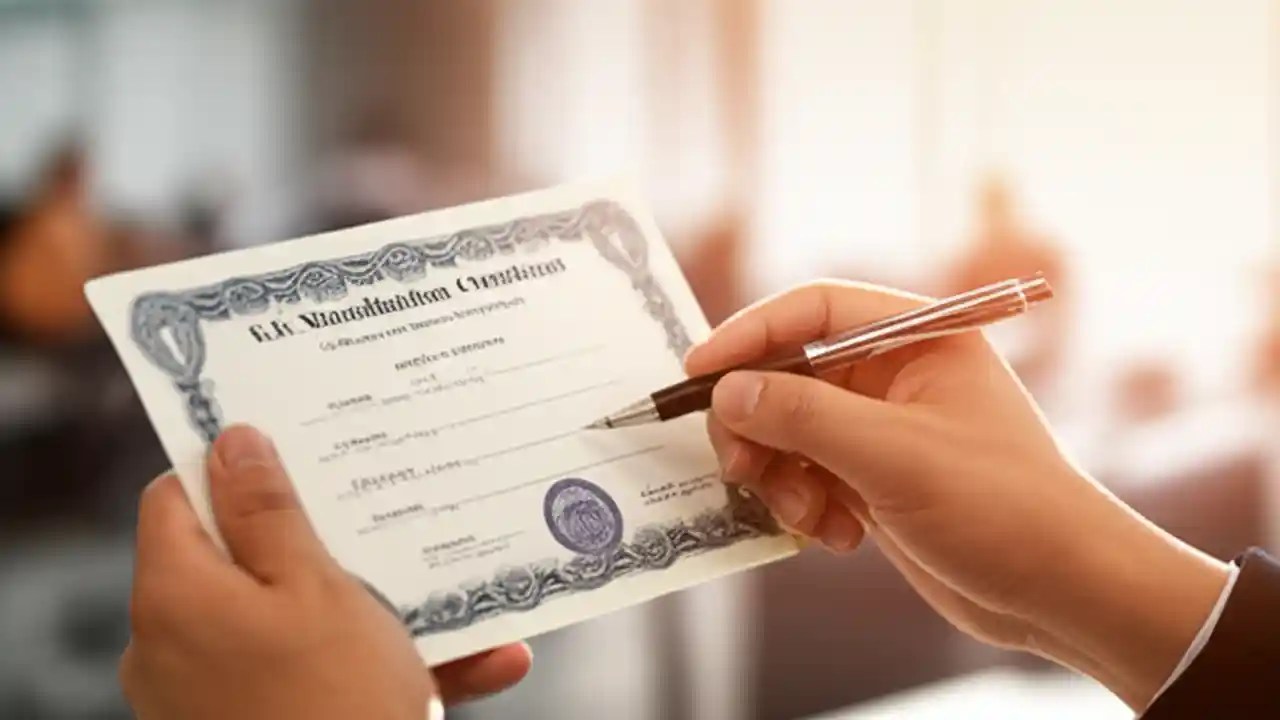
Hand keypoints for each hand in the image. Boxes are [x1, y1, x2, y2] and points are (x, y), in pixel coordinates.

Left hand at [120, 425, 530, 719]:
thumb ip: (268, 512)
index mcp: (176, 596)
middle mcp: (177, 644)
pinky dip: (387, 664)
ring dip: (379, 608)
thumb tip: (232, 443)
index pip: (176, 498)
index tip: (290, 442)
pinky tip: (480, 659)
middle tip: (379, 512)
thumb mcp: (315, 588)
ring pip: (297, 621)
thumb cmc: (335, 704)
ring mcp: (215, 692)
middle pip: (242, 558)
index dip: (229, 464)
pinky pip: (322, 674)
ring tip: (454, 595)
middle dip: (323, 538)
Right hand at [687, 281, 1228, 710]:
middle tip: (740, 467)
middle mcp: (895, 375)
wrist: (1060, 590)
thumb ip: (804, 416)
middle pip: (788, 374)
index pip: (814, 310)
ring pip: (789, 430)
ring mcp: (882, 428)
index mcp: (916, 338)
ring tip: (809, 515)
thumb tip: (728, 392)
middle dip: (759, 423)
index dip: (749, 333)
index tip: (698, 370)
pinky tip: (838, 536)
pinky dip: (805, 504)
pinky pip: (807, 474)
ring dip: (782, 474)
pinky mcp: (873, 478)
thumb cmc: (1002, 506)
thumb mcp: (894, 455)